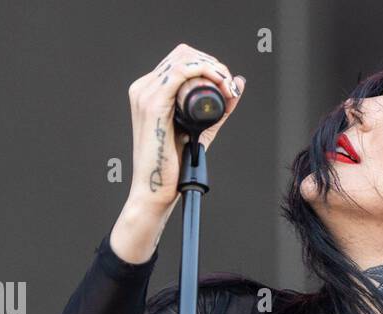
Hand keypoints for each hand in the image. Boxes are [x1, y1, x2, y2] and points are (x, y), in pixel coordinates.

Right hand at [125, 43, 246, 214]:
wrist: (155, 190)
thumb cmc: (174, 165)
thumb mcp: (202, 129)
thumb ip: (220, 108)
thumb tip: (238, 84)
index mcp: (150, 91)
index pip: (181, 60)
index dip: (209, 64)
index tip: (228, 83)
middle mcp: (144, 88)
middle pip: (183, 54)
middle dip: (213, 64)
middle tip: (230, 85)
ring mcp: (145, 94)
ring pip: (183, 59)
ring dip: (213, 67)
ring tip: (228, 87)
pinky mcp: (152, 104)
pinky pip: (180, 73)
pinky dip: (204, 72)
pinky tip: (220, 84)